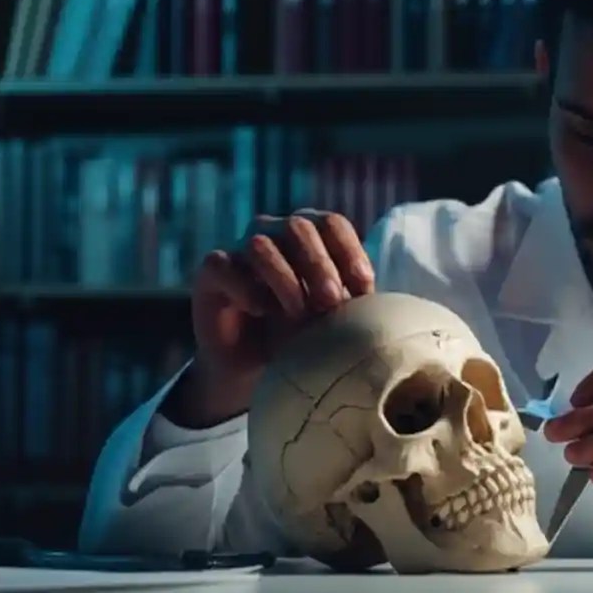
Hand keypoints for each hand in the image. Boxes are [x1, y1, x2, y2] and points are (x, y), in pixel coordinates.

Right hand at [166, 209, 375, 427]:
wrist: (254, 368)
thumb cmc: (300, 337)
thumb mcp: (333, 321)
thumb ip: (352, 304)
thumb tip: (380, 305)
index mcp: (310, 236)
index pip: (333, 223)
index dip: (350, 251)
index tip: (364, 289)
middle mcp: (274, 232)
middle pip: (300, 227)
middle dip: (320, 265)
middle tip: (331, 303)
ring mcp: (239, 248)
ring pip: (262, 243)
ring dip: (286, 279)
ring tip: (299, 315)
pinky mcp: (211, 270)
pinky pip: (224, 264)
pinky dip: (247, 288)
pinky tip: (262, 311)